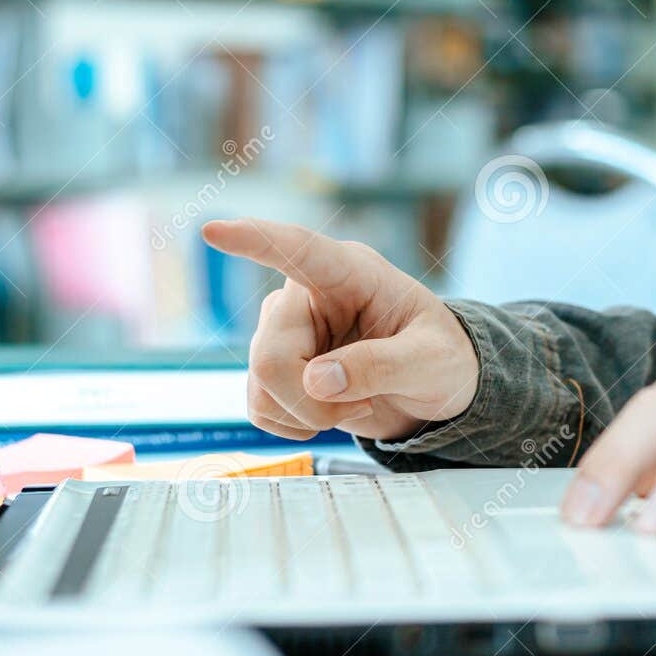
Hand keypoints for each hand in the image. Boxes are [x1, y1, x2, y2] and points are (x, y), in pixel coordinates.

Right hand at [201, 218, 478, 441]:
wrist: (433, 391)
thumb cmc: (442, 358)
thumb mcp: (432, 362)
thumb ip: (382, 366)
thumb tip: (317, 380)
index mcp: (349, 272)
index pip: (296, 249)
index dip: (254, 240)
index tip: (214, 231)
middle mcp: (306, 295)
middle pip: (271, 354)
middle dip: (311, 401)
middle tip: (362, 404)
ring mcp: (284, 331)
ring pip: (261, 384)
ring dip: (308, 415)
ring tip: (356, 402)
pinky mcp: (274, 367)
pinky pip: (257, 405)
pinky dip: (292, 424)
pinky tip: (328, 413)